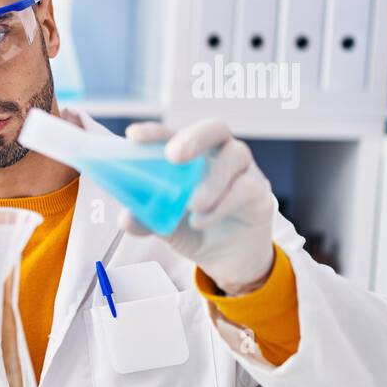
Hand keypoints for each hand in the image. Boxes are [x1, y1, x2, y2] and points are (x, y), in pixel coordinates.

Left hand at [120, 119, 275, 293]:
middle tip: (174, 157)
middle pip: (214, 128)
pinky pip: (246, 188)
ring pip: (235, 156)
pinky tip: (202, 220)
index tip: (133, 135)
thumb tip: (126, 218)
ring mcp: (243, 170)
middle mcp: (219, 153)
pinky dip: (222, 204)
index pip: (173, 133)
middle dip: (193, 138)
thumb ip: (145, 220)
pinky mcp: (259, 192)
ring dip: (211, 180)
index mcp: (191, 154)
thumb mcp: (164, 226)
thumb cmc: (193, 227)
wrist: (227, 258)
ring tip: (192, 204)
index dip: (155, 132)